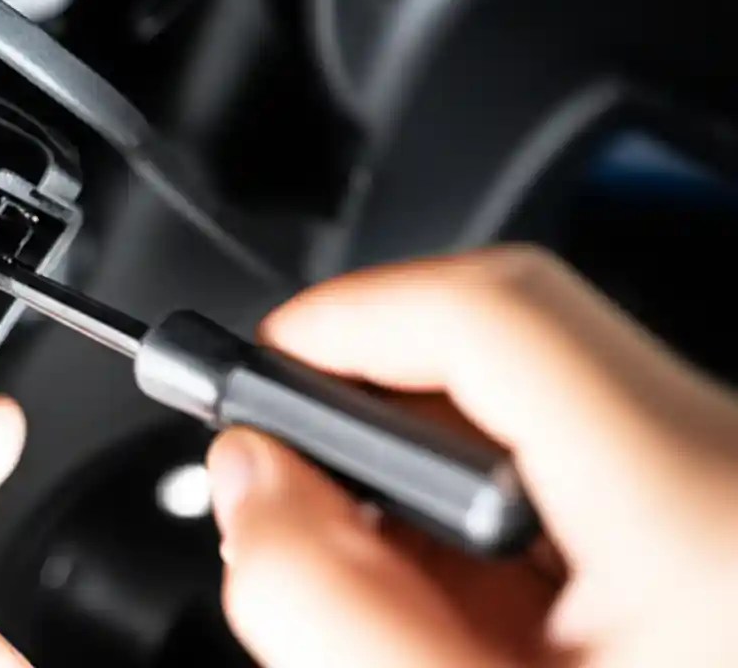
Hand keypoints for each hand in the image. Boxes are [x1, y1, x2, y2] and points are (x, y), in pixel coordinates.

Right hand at [208, 246, 737, 666]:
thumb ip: (322, 606)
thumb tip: (252, 485)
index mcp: (701, 510)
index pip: (492, 314)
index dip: (345, 321)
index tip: (259, 374)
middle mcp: (736, 477)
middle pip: (507, 360)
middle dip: (369, 422)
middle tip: (297, 510)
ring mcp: (734, 504)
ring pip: (537, 420)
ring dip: (424, 488)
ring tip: (397, 609)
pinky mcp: (718, 536)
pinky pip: (577, 480)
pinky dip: (486, 533)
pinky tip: (469, 626)